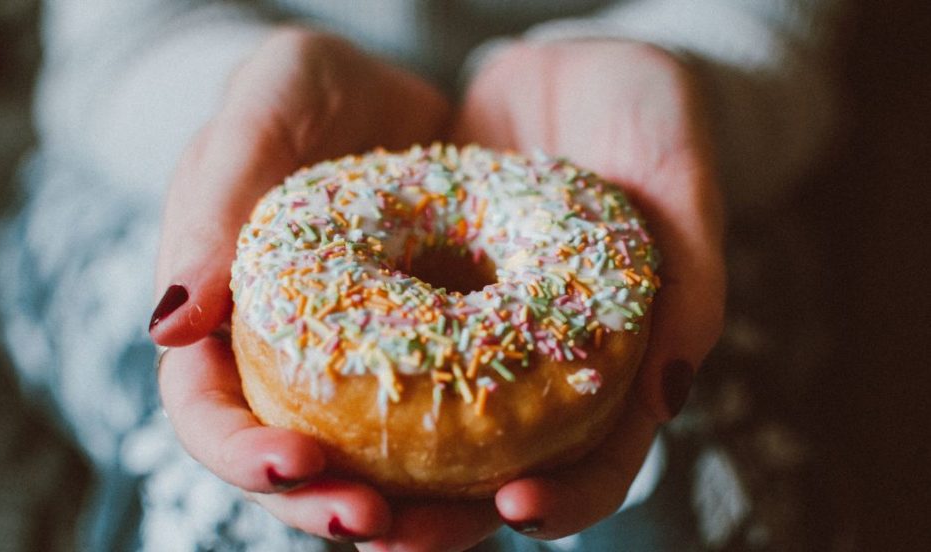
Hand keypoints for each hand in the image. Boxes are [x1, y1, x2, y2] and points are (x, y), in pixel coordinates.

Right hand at [151, 27, 449, 541]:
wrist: (391, 92)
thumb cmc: (310, 89)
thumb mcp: (263, 111)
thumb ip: (215, 203)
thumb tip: (165, 327)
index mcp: (223, 318)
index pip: (205, 410)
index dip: (238, 452)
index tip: (295, 460)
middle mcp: (286, 361)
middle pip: (286, 462)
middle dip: (319, 503)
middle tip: (375, 519)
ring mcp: (358, 371)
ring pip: (366, 466)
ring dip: (399, 512)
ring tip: (443, 528)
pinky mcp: (429, 363)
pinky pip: (442, 429)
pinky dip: (464, 468)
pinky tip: (506, 480)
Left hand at [365, 39, 723, 545]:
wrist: (569, 65)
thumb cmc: (644, 114)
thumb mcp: (678, 172)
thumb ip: (693, 279)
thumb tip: (668, 399)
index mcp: (614, 360)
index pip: (597, 461)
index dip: (566, 498)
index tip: (514, 507)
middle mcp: (538, 367)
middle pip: (496, 475)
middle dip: (444, 516)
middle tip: (385, 531)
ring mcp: (477, 340)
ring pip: (428, 439)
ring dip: (380, 477)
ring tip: (326, 491)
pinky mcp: (422, 301)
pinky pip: (382, 360)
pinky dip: (344, 394)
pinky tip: (302, 411)